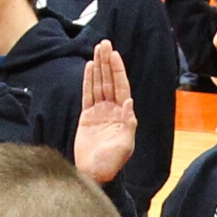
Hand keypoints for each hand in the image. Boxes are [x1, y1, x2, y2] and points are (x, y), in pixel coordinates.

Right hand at [70, 41, 136, 184]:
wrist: (94, 173)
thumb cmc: (112, 163)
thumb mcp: (125, 145)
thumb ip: (128, 123)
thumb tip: (129, 102)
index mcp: (123, 115)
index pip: (121, 87)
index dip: (118, 71)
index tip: (114, 55)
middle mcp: (112, 110)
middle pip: (109, 81)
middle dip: (107, 62)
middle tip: (104, 43)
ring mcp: (99, 112)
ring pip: (98, 84)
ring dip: (98, 67)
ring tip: (97, 49)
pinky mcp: (87, 117)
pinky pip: (88, 94)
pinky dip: (88, 81)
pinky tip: (89, 67)